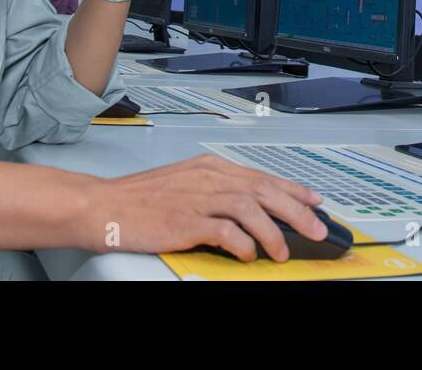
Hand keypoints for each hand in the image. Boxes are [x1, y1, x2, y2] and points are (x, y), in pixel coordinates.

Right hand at [78, 155, 326, 261]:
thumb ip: (217, 193)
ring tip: (281, 251)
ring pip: (250, 206)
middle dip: (297, 210)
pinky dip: (242, 243)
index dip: (293, 189)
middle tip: (317, 229)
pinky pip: (224, 230)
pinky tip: (247, 253)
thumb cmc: (140, 199)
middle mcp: (208, 178)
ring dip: (273, 231)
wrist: (104, 205)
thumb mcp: (185, 185)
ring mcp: (197, 197)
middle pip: (264, 189)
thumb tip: (251, 211)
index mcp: (210, 167)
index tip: (316, 200)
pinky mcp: (185, 220)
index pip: (262, 176)